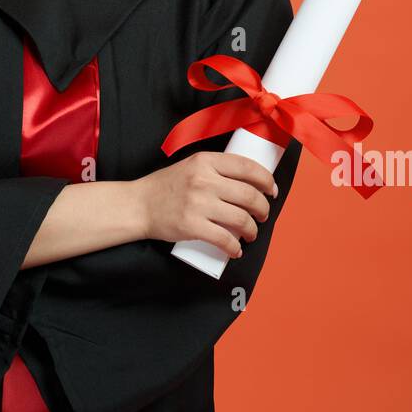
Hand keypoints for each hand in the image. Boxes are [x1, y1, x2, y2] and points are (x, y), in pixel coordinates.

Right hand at [135, 151, 277, 258]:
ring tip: (251, 233)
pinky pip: (224, 239)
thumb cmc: (166, 186)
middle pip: (249, 195)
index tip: (272, 190)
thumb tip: (248, 182)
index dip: (267, 180)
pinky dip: (234, 247)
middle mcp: (204, 180)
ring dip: (252, 230)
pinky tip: (235, 250)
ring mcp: (198, 203)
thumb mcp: (191, 165)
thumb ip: (215, 169)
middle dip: (263, 209)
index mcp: (206, 161)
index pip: (247, 167)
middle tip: (263, 215)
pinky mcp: (192, 226)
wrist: (139, 205)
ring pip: (241, 219)